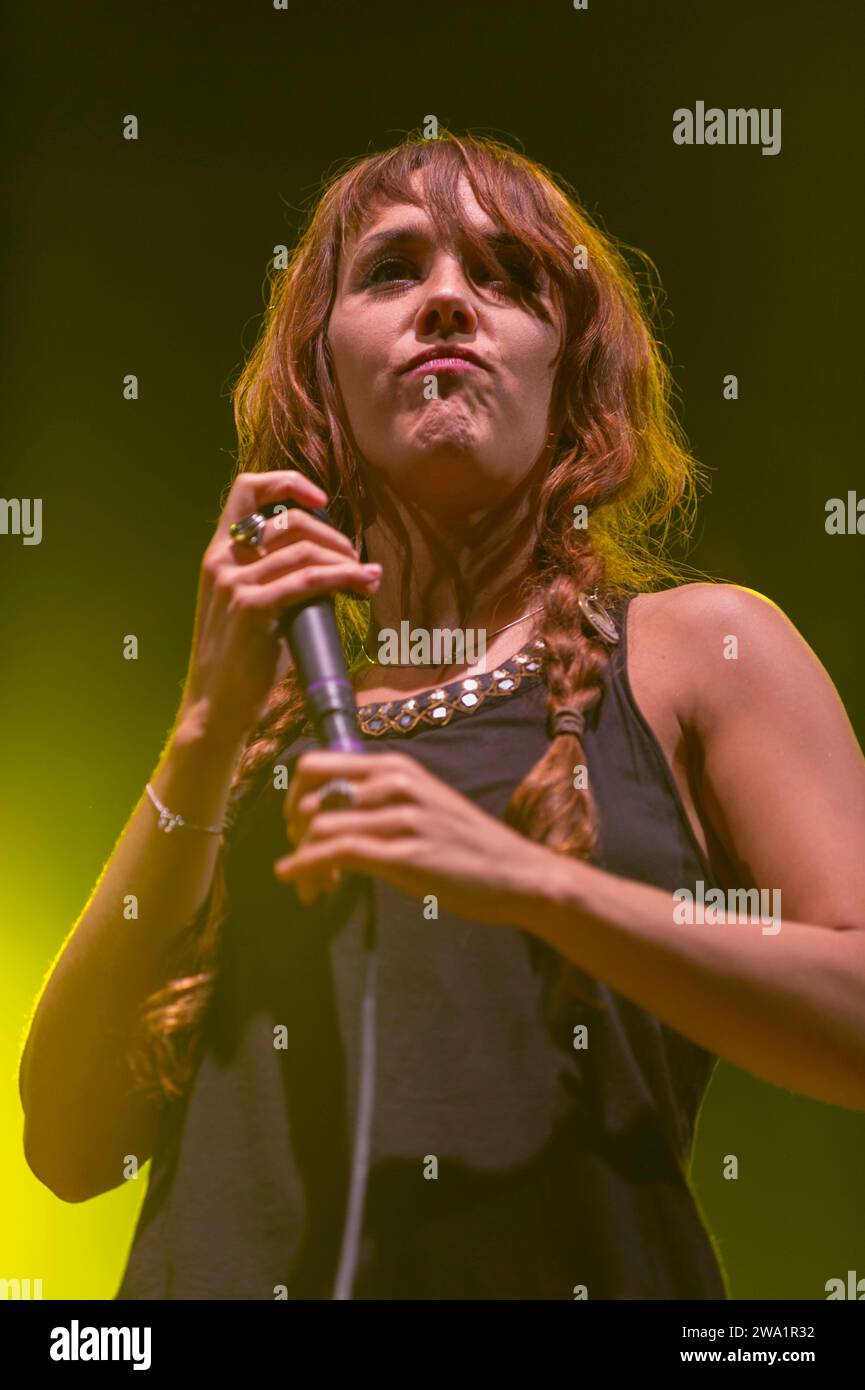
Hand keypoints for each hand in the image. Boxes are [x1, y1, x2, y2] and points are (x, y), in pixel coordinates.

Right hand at [176, 470, 381, 742]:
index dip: (286, 484)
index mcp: (218, 555)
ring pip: (304, 551)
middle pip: (289, 521)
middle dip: (333, 536)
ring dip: (345, 560)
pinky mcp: (251, 608)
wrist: (217, 707)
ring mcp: (234, 584)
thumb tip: (332, 563)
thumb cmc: (243, 663)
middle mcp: (221, 561)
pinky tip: (363, 582)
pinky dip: (342, 577)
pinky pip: (308, 580)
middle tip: (357, 559)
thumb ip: (278, 578)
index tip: (320, 500)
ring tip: (367, 577)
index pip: (245, 491)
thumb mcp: (254, 608)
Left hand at [274, 748, 558, 925]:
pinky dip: (309, 868)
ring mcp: (402, 818)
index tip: (296, 826)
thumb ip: (380, 798)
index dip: (294, 796)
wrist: (516, 873)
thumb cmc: (465, 843)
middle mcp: (396, 783)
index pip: (317, 764)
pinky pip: (339, 853)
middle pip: (311, 797)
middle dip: (295, 832)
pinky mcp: (406, 854)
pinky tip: (302, 884)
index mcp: (396, 767)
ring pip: (321, 827)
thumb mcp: (421, 802)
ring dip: (303, 859)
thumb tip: (327, 812)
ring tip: (312, 887)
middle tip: (303, 861)